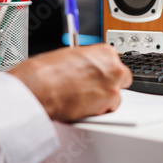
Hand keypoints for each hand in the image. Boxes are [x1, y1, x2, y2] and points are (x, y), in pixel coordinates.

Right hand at [9, 45, 132, 121]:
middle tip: (94, 88)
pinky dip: (99, 110)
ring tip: (85, 99)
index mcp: (104, 52)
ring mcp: (112, 87)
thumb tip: (88, 67)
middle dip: (110, 83)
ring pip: (117, 95)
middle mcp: (113, 68)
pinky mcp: (108, 104)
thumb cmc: (48, 71)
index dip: (105, 70)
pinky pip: (109, 110)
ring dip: (104, 98)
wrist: (40, 87)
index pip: (115, 61)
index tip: (98, 75)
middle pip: (122, 78)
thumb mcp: (70, 55)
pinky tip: (85, 106)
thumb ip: (87, 61)